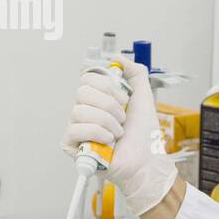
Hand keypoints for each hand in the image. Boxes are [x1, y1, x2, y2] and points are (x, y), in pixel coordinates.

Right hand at [60, 57, 177, 214]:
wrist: (146, 161)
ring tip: (118, 133)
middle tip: (122, 118)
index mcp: (98, 99)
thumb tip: (117, 57)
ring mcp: (77, 128)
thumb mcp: (144, 97)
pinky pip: (74, 129)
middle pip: (82, 92)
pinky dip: (96, 133)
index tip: (123, 98)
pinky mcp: (72, 146)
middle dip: (109, 105)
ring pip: (79, 111)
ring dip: (106, 122)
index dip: (107, 86)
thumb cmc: (145, 136)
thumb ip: (135, 73)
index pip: (87, 78)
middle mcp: (85, 112)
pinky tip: (108, 142)